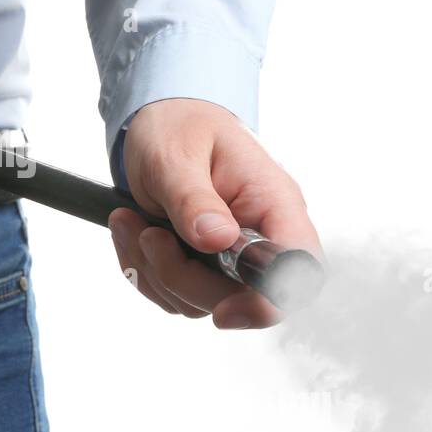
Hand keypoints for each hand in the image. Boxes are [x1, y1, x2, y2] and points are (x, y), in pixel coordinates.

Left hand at [109, 98, 321, 329]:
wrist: (160, 120)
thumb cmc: (177, 126)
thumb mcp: (175, 154)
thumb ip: (193, 198)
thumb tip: (217, 239)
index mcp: (274, 202)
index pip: (299, 270)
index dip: (270, 303)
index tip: (224, 311)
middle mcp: (261, 234)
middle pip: (243, 299)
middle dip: (183, 279)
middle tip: (149, 236)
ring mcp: (231, 254)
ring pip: (200, 302)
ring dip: (154, 271)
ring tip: (132, 223)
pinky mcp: (202, 264)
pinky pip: (173, 293)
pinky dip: (144, 272)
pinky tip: (132, 232)